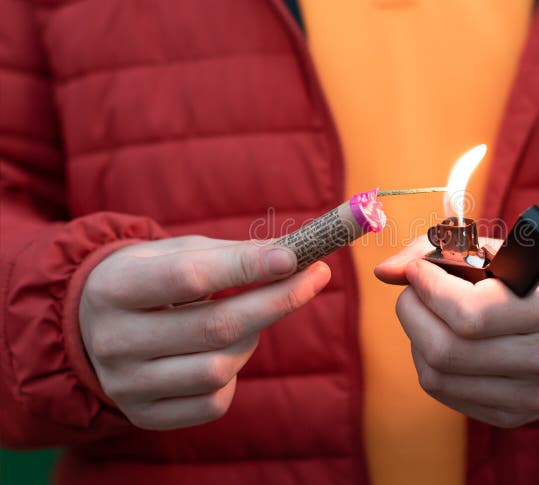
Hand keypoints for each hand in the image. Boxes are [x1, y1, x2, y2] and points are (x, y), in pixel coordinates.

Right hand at [79, 236, 329, 429]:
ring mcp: (125, 385)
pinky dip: (233, 376)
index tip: (294, 257)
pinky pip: (213, 402)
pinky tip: (223, 352)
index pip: (190, 277)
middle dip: (276, 301)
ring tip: (246, 321)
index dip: (246, 267)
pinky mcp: (145, 415)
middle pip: (215, 327)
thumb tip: (296, 256)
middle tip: (315, 277)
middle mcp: (112, 340)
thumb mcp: (179, 251)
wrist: (94, 324)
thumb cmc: (153, 276)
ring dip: (250, 340)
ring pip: (218, 369)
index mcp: (115, 287)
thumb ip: (234, 253)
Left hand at [374, 237, 538, 427]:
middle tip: (413, 290)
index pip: (472, 314)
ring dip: (416, 338)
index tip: (419, 270)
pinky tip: (443, 339)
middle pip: (447, 350)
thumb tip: (385, 271)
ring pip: (438, 376)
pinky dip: (429, 362)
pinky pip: (445, 394)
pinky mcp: (514, 416)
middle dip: (412, 312)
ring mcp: (532, 395)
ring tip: (428, 313)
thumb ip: (444, 249)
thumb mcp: (508, 250)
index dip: (430, 289)